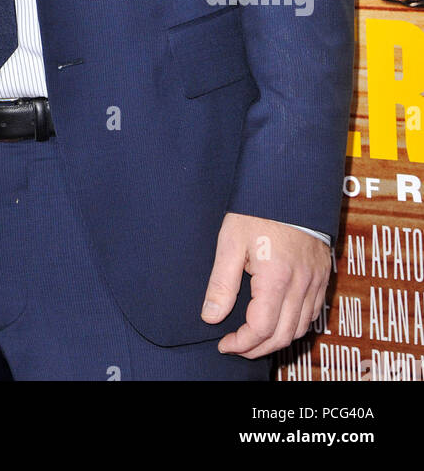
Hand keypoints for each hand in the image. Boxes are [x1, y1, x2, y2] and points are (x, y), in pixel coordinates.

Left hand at [201, 212, 330, 358]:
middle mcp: (302, 285)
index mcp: (277, 279)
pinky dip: (296, 324)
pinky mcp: (322, 274)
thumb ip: (221, 283)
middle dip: (257, 348)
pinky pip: (314, 313)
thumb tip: (211, 316)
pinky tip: (279, 319)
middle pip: (283, 336)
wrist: (288, 185)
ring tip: (254, 336)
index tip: (224, 343)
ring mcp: (316, 280)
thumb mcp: (231, 242)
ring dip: (278, 339)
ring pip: (301, 328)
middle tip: (236, 345)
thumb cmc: (257, 210)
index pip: (261, 330)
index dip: (241, 343)